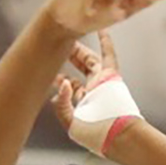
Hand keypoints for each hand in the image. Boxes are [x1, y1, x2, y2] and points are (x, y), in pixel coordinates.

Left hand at [53, 32, 142, 156]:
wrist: (115, 135)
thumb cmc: (96, 135)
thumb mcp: (71, 123)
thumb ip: (62, 106)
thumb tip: (61, 86)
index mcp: (83, 102)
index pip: (70, 85)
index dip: (59, 77)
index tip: (49, 69)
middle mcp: (93, 90)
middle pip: (79, 68)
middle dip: (68, 57)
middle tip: (59, 44)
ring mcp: (102, 82)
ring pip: (90, 60)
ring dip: (80, 48)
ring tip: (70, 33)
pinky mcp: (111, 77)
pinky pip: (109, 56)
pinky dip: (106, 43)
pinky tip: (102, 29)